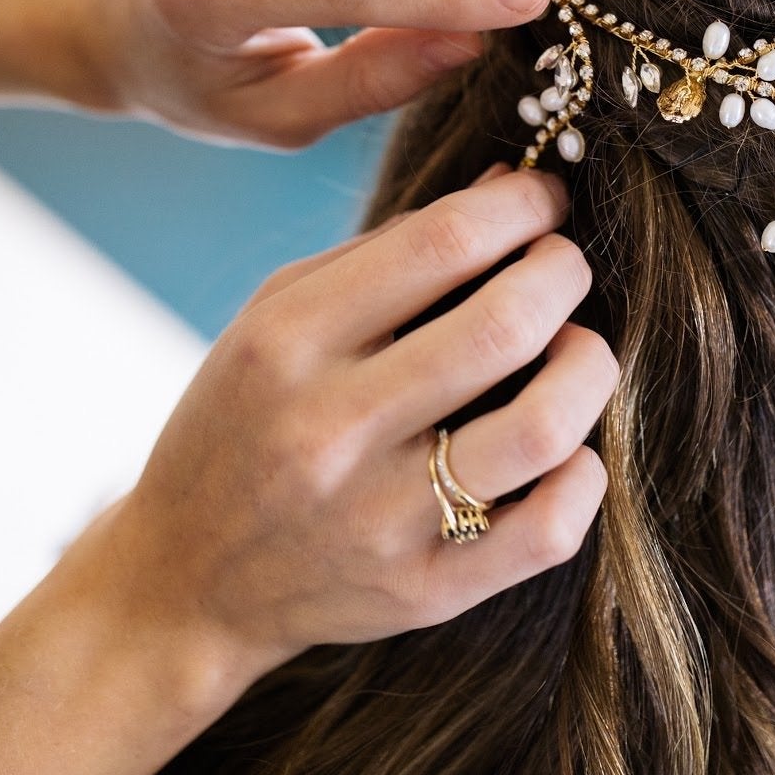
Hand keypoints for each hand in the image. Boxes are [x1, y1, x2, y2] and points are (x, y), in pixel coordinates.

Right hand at [92, 167, 616, 698]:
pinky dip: (584, 475)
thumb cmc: (245, 423)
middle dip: (563, 273)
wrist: (186, 578)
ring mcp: (379, 518)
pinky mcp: (422, 589)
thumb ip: (385, 252)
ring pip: (542, 428)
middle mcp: (331, 429)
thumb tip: (503, 184)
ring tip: (578, 350)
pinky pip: (548, 530)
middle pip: (505, 325)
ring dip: (589, 368)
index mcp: (287, 343)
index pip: (441, 244)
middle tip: (565, 267)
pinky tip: (570, 449)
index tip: (544, 200)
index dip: (521, 206)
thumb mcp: (275, 320)